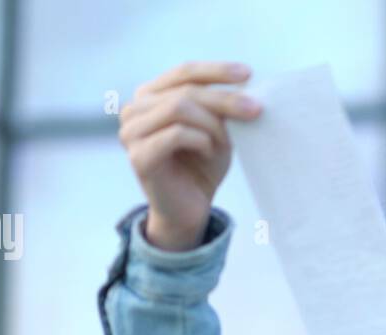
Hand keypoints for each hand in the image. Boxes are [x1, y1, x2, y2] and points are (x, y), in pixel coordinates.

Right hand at [118, 60, 262, 250]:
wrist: (189, 211)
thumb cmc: (202, 167)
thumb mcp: (215, 129)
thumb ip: (219, 106)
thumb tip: (243, 85)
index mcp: (150, 96)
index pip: (184, 72)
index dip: (216, 71)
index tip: (248, 74)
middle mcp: (134, 110)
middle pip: (185, 90)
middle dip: (224, 100)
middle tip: (254, 110)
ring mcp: (131, 132)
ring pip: (178, 108)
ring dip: (211, 124)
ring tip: (222, 144)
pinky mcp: (138, 156)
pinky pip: (177, 134)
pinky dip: (201, 140)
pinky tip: (208, 153)